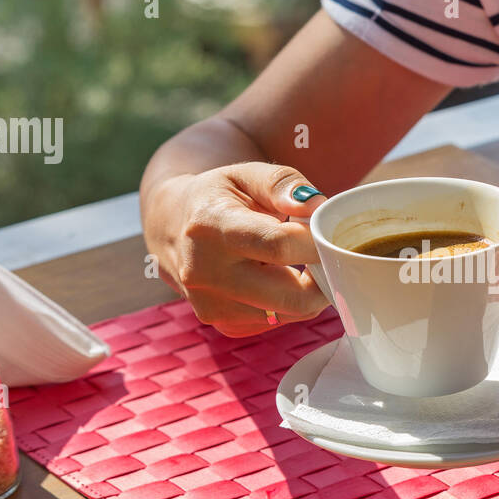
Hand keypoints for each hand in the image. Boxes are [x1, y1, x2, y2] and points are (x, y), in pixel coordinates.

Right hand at [144, 161, 329, 335]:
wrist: (171, 226)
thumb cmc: (218, 196)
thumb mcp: (246, 174)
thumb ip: (283, 183)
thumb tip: (316, 206)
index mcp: (211, 226)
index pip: (279, 245)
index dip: (316, 242)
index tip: (328, 234)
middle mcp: (205, 272)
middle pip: (293, 296)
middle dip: (324, 277)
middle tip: (326, 255)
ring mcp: (212, 305)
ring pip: (292, 313)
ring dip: (307, 290)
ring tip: (294, 261)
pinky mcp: (223, 324)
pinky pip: (278, 321)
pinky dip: (288, 301)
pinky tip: (274, 277)